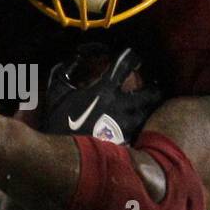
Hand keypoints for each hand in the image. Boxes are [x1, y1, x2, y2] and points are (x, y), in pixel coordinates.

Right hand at [41, 45, 160, 144]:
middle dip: (153, 88)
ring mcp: (125, 126)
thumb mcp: (56, 91)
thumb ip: (65, 71)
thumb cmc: (58, 121)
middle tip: (153, 86)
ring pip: (149, 114)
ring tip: (151, 106)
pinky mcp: (125, 143)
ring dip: (151, 108)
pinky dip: (142, 126)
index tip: (131, 55)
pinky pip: (141, 131)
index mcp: (104, 90)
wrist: (63, 154)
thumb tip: (75, 58)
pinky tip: (140, 125)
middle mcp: (120, 106)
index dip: (130, 56)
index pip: (125, 65)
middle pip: (149, 93)